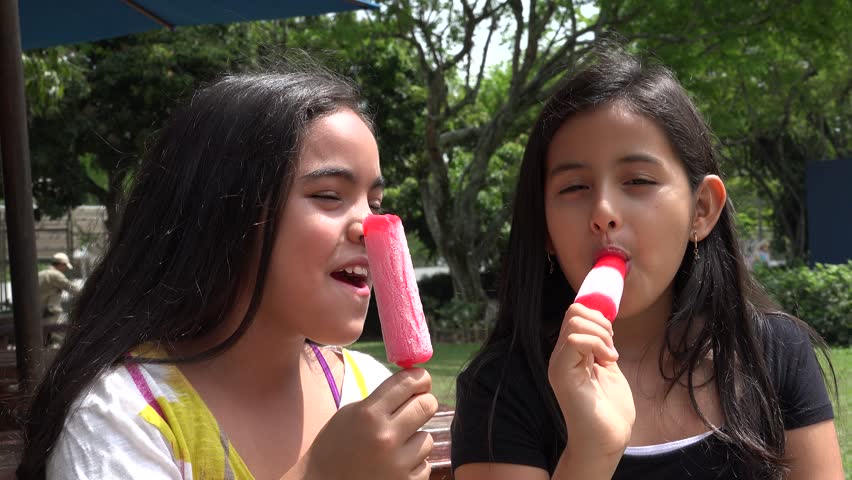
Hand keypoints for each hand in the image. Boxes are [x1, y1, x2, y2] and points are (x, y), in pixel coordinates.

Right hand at [298, 368, 437, 479]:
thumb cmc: (335, 446)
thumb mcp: (351, 413)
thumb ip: (381, 399)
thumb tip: (415, 383)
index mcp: (369, 414)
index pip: (408, 383)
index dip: (419, 378)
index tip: (421, 380)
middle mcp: (386, 437)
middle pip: (427, 405)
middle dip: (424, 403)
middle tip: (416, 408)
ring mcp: (398, 464)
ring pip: (427, 438)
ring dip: (415, 439)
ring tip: (394, 446)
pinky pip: (424, 464)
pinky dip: (412, 464)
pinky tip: (394, 465)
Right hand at [548, 303, 634, 458]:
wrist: (607, 440)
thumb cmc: (610, 411)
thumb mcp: (608, 369)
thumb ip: (601, 347)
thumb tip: (603, 323)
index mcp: (569, 354)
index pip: (575, 314)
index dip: (598, 318)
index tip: (611, 340)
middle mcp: (560, 356)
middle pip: (574, 312)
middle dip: (601, 323)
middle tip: (611, 349)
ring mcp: (559, 364)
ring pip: (575, 322)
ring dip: (601, 334)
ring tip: (610, 357)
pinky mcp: (562, 374)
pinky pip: (575, 339)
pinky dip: (598, 344)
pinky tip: (609, 362)